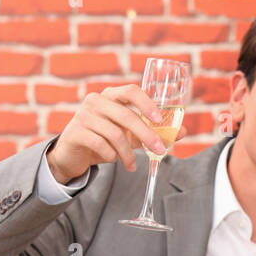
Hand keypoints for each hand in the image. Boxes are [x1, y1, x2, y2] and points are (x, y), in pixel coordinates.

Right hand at [46, 84, 175, 184]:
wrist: (73, 153)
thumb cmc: (104, 139)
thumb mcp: (129, 135)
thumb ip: (151, 132)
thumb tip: (182, 132)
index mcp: (111, 96)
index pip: (131, 91)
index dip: (146, 103)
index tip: (159, 118)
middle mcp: (96, 101)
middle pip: (126, 115)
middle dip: (146, 135)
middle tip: (160, 151)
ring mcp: (84, 115)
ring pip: (115, 134)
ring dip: (128, 153)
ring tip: (132, 165)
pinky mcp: (75, 132)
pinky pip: (101, 145)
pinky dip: (111, 156)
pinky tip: (113, 160)